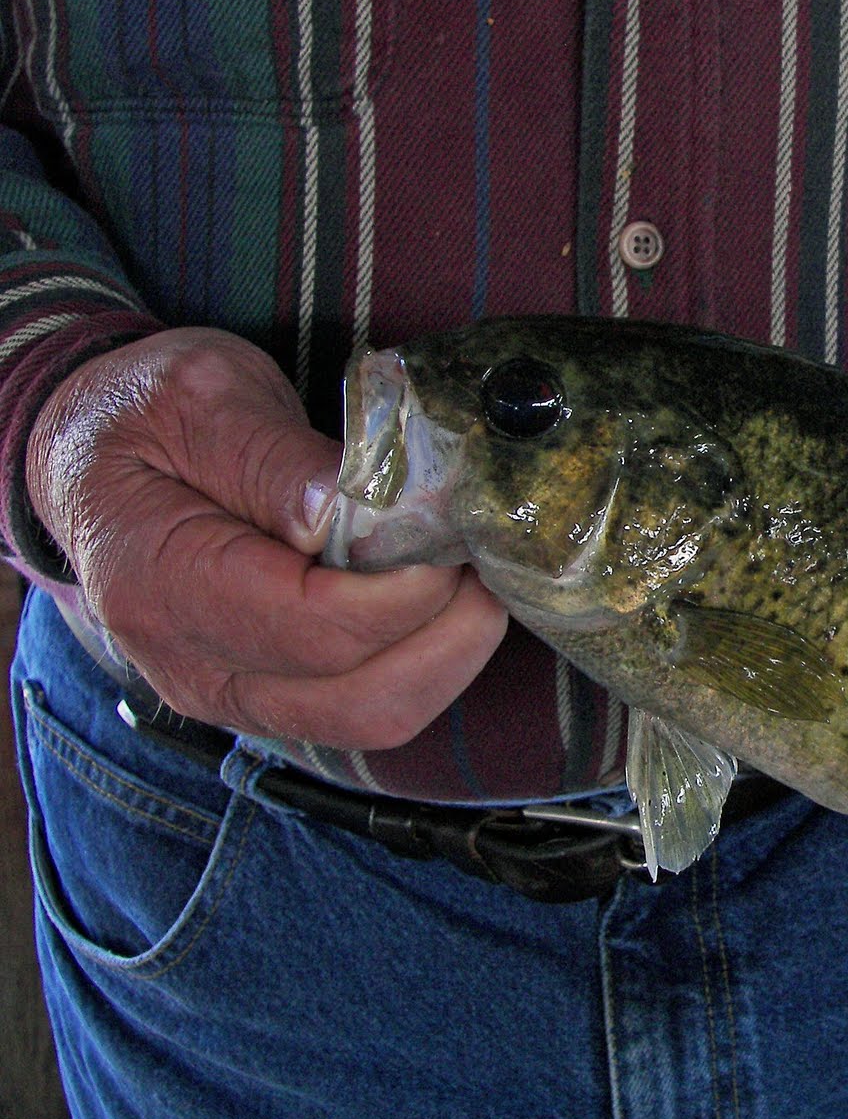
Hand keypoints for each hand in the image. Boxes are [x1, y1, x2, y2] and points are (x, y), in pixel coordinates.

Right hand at [27, 327, 507, 746]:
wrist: (95, 457)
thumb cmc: (148, 416)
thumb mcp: (205, 400)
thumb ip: (280, 462)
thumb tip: (364, 512)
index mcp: (161, 584)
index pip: (314, 629)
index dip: (405, 592)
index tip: (453, 533)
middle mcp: (193, 666)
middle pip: (359, 697)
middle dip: (448, 632)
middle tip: (482, 555)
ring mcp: (233, 694)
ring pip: (374, 719)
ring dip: (450, 655)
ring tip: (475, 576)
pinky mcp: (271, 696)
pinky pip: (367, 709)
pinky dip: (427, 665)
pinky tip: (446, 603)